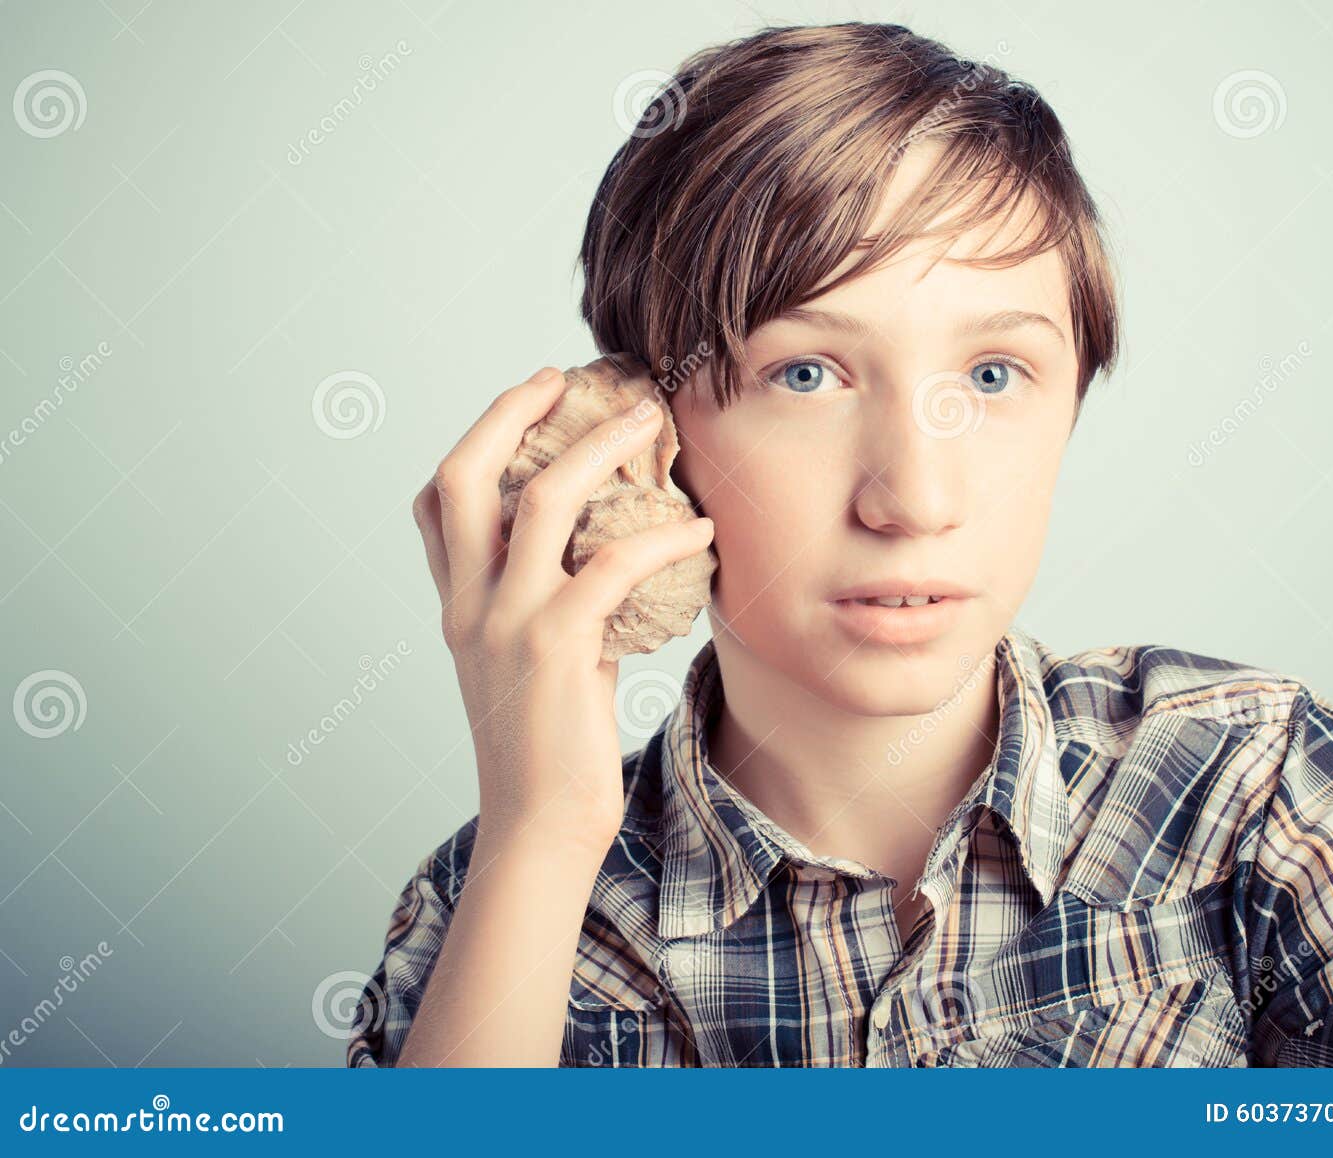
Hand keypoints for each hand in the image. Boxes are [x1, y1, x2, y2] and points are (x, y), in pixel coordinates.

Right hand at [412, 366, 714, 848]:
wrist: (541, 825)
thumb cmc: (548, 746)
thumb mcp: (531, 662)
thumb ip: (545, 604)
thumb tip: (603, 556)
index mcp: (458, 605)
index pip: (434, 501)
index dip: (475, 440)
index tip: (523, 404)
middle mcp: (470, 604)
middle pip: (466, 474)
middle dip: (511, 412)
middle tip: (563, 377)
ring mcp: (508, 622)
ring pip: (544, 500)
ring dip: (601, 448)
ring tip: (650, 421)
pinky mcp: (559, 648)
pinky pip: (615, 565)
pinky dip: (663, 537)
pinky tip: (701, 531)